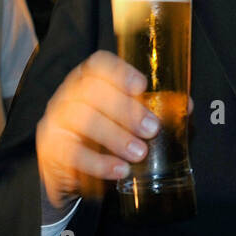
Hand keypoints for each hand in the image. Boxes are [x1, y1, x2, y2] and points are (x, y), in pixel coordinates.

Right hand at [35, 51, 158, 209]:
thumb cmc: (100, 136)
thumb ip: (151, 109)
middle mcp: (67, 96)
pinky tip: (121, 170)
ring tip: (140, 153)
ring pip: (82, 120)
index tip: (142, 86)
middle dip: (126, 110)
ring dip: (116, 137)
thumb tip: (185, 107)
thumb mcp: (123, 120)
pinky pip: (73, 154)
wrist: (66, 171)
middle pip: (92, 92)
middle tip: (152, 129)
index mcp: (86, 81)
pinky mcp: (51, 150)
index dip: (120, 71)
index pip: (97, 65)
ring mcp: (55, 122)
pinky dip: (100, 163)